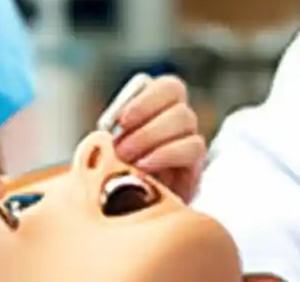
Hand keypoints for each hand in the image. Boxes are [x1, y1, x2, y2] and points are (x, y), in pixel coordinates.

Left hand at [111, 75, 206, 203]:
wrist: (124, 213)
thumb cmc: (112, 177)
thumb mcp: (104, 152)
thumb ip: (108, 136)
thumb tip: (104, 133)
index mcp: (158, 107)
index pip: (167, 87)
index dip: (144, 98)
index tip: (119, 120)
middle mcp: (178, 120)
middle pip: (176, 99)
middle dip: (144, 120)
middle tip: (119, 145)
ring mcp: (189, 140)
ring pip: (185, 119)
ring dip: (151, 137)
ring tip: (126, 159)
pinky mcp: (195, 166)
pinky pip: (193, 147)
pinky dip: (166, 154)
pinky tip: (144, 168)